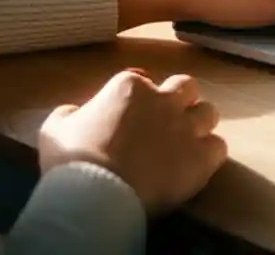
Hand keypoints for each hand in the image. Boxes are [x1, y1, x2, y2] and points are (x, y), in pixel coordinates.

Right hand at [38, 70, 226, 215]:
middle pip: (186, 87)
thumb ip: (71, 113)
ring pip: (209, 112)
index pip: (142, 80)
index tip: (130, 116)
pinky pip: (219, 146)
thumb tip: (76, 112)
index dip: (138, 99)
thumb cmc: (71, 160)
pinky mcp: (202, 156)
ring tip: (185, 142)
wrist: (95, 196)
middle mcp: (164, 100)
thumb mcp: (55, 128)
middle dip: (180, 100)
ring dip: (198, 124)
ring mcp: (186, 127)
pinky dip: (209, 153)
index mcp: (129, 86)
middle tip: (167, 121)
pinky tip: (195, 164)